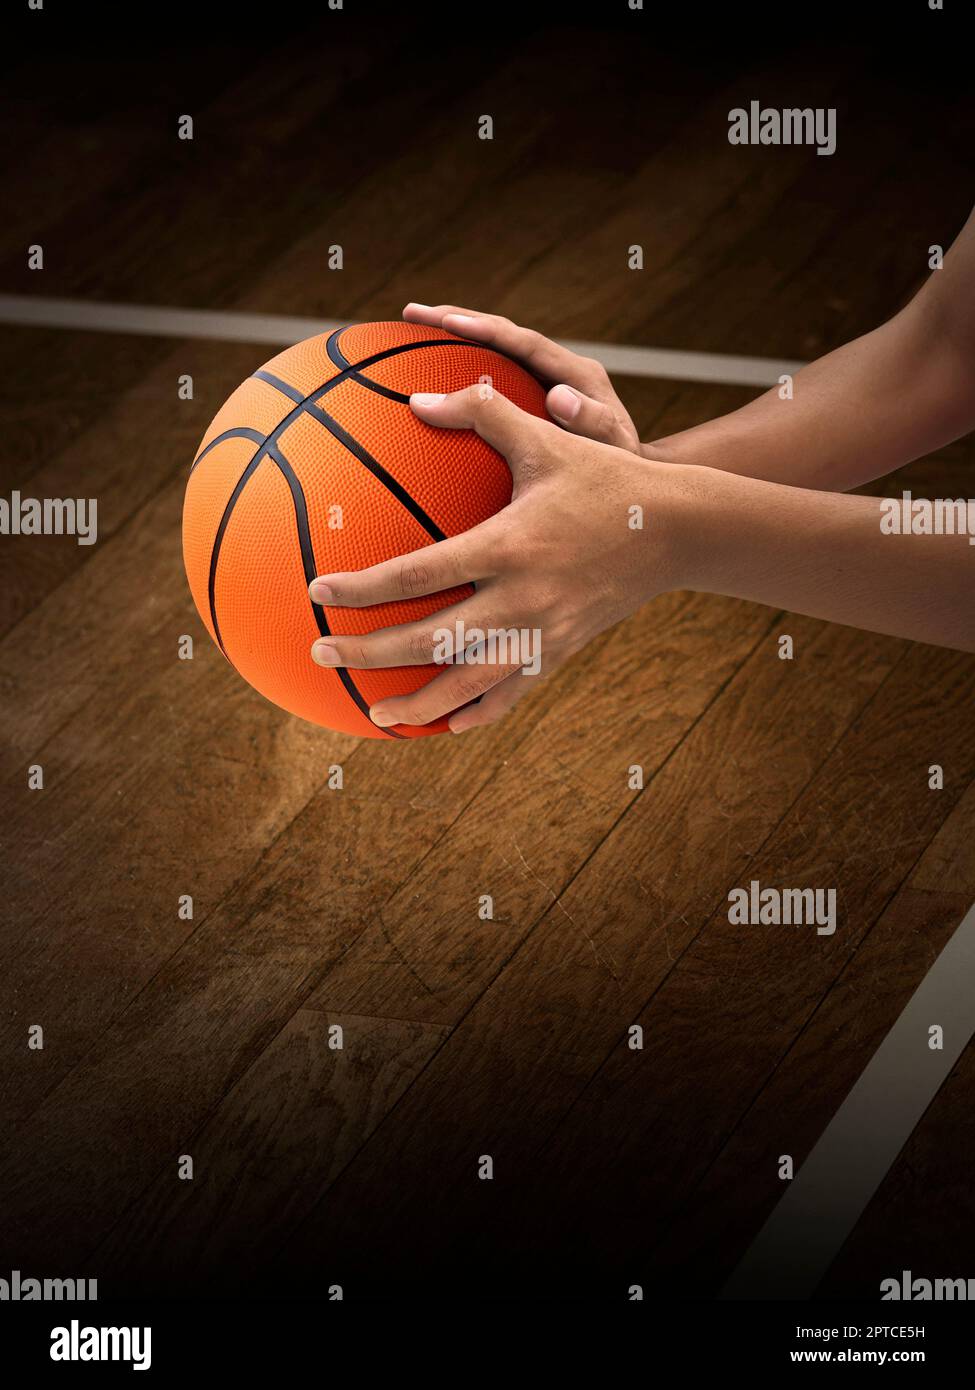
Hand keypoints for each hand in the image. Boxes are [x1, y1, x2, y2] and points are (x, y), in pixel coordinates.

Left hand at [308, 385, 683, 732]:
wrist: (678, 532)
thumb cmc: (605, 479)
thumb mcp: (545, 440)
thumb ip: (481, 412)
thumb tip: (417, 398)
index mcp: (508, 546)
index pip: (418, 574)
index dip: (363, 587)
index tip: (317, 590)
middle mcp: (522, 599)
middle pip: (430, 640)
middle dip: (370, 653)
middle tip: (321, 653)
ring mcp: (543, 633)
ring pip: (468, 684)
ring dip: (417, 704)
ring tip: (374, 714)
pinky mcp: (561, 652)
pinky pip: (512, 693)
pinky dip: (477, 713)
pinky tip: (447, 726)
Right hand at [403, 301, 643, 453]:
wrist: (633, 482)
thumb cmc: (623, 468)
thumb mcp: (613, 446)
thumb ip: (592, 421)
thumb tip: (559, 397)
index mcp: (575, 373)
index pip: (522, 341)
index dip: (485, 329)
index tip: (447, 321)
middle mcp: (558, 370)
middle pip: (500, 336)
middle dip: (455, 321)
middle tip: (410, 314)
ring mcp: (544, 383)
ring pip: (492, 355)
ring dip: (453, 343)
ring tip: (408, 335)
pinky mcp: (533, 402)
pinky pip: (492, 385)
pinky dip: (461, 379)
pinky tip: (428, 390)